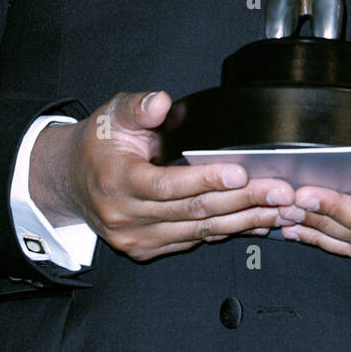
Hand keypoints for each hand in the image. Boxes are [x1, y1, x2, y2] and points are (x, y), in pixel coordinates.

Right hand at [30, 90, 303, 261]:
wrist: (69, 181)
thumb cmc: (97, 144)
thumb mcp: (112, 113)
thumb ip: (138, 106)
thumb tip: (160, 102)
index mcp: (118, 181)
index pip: (168, 185)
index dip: (206, 180)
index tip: (240, 173)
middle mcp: (127, 217)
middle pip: (193, 211)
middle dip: (242, 202)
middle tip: (280, 193)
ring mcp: (137, 239)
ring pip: (199, 231)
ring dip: (244, 221)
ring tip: (280, 211)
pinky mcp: (148, 249)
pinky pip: (194, 241)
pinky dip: (228, 231)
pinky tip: (257, 222)